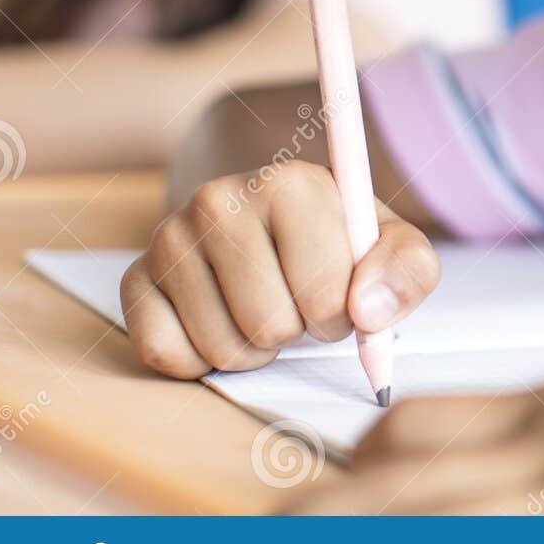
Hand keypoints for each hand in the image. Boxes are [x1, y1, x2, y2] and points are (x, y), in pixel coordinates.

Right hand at [121, 159, 439, 376]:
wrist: (275, 227)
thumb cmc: (340, 244)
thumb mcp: (394, 248)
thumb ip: (407, 271)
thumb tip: (368, 311)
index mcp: (290, 184)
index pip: (327, 295)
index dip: (345, 315)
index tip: (343, 293)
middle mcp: (219, 200)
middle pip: (270, 326)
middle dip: (297, 332)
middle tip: (300, 303)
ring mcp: (170, 237)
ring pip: (222, 348)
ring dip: (254, 349)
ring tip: (264, 308)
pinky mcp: (136, 278)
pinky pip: (166, 354)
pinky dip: (201, 360)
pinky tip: (221, 321)